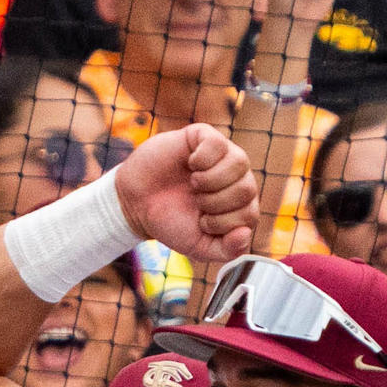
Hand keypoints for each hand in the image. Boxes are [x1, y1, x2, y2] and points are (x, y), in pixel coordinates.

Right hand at [116, 122, 260, 264]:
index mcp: (241, 205)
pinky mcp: (205, 136)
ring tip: (194, 184)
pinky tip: (189, 164)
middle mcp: (238, 178)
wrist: (137, 204)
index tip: (201, 221)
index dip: (222, 223)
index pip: (249, 215)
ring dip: (211, 181)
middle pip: (247, 189)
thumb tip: (244, 233)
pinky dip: (201, 159)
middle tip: (195, 202)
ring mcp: (224, 155)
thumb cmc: (171, 222)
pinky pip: (218, 143)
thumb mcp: (199, 247)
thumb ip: (226, 250)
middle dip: (215, 203)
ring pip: (240, 163)